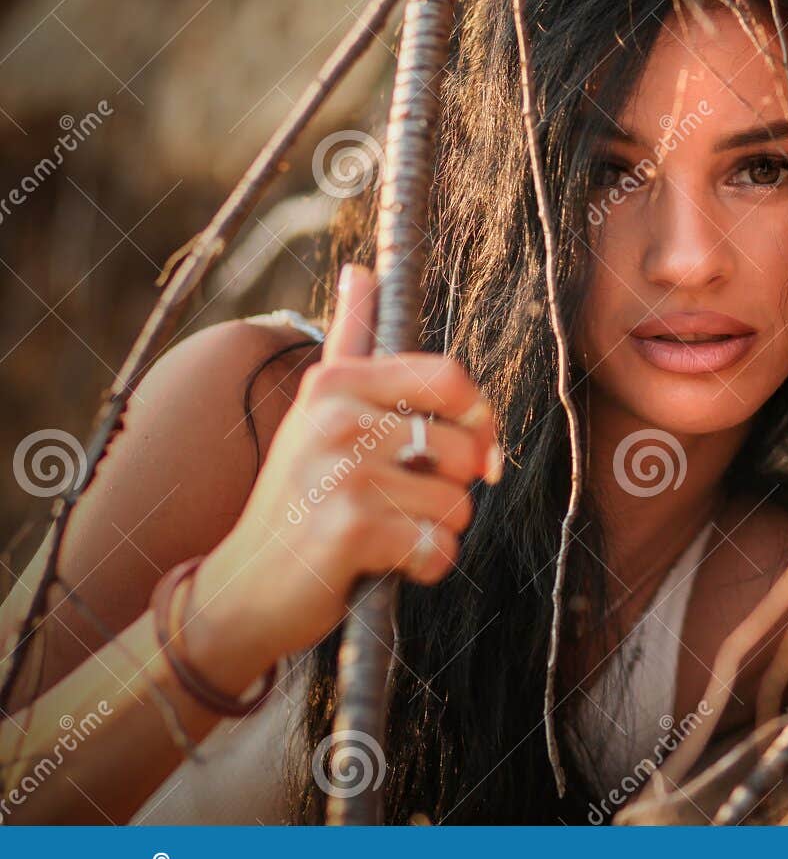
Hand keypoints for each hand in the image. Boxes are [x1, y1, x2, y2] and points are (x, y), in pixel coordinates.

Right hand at [180, 264, 501, 687]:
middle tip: (395, 502)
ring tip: (381, 532)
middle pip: (467, 449)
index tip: (463, 447)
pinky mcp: (348, 531)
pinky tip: (379, 564)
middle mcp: (335, 419)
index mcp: (337, 384)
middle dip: (451, 489)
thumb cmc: (298, 498)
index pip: (451, 379)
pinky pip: (438, 548)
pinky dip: (423, 567)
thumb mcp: (316, 411)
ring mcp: (340, 473)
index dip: (477, 418)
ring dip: (433, 532)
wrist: (240, 587)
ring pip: (458, 505)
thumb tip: (360, 270)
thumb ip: (350, 341)